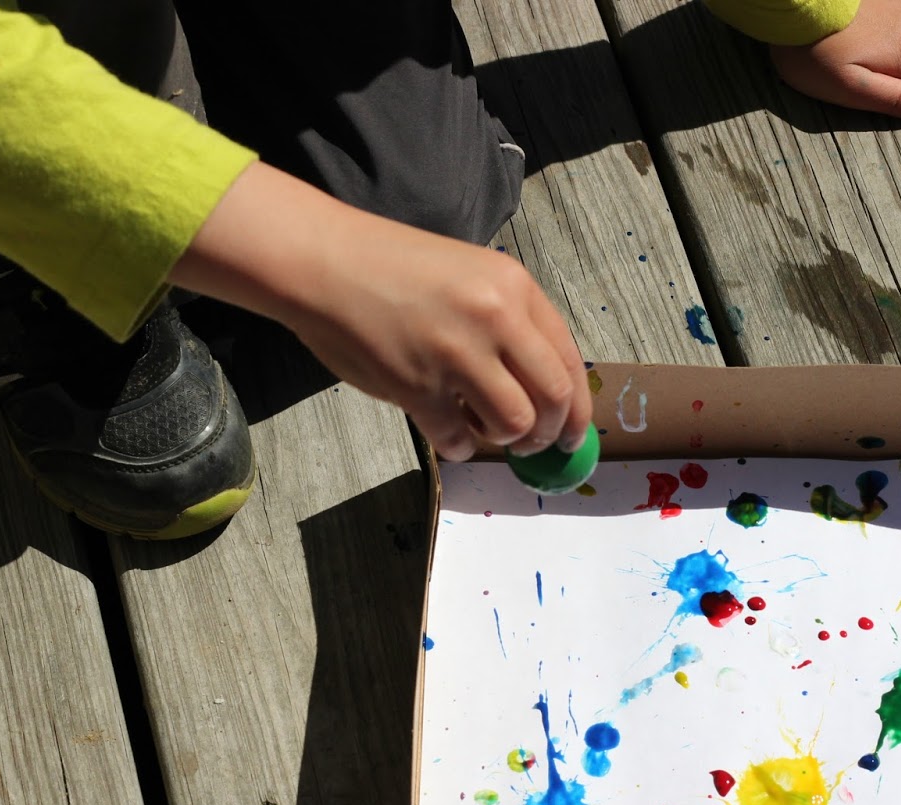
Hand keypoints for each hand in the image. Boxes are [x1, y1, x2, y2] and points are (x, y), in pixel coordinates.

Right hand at [171, 162, 590, 461]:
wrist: (324, 262)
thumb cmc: (393, 268)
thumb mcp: (470, 275)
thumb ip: (510, 322)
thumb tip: (543, 389)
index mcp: (514, 287)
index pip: (569, 359)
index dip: (577, 408)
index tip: (574, 434)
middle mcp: (495, 317)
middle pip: (553, 397)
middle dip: (549, 432)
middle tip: (532, 443)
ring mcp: (457, 353)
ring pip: (514, 423)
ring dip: (503, 437)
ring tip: (481, 426)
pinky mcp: (418, 386)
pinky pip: (458, 438)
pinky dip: (458, 445)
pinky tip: (446, 431)